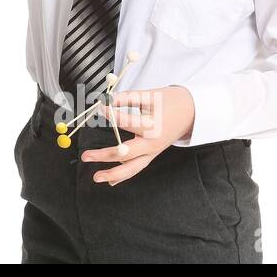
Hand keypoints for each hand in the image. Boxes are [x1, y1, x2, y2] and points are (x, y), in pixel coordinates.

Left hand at [82, 86, 196, 185]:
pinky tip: (111, 180)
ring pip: (132, 168)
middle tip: (85, 155)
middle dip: (104, 155)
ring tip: (96, 177)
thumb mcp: (150, 95)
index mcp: (152, 126)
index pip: (126, 122)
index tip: (99, 106)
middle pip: (125, 153)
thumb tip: (106, 99)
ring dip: (113, 173)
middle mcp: (152, 143)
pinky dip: (124, 175)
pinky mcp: (152, 154)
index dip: (110, 113)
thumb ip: (127, 98)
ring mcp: (152, 152)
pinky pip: (136, 167)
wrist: (191, 112)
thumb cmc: (169, 101)